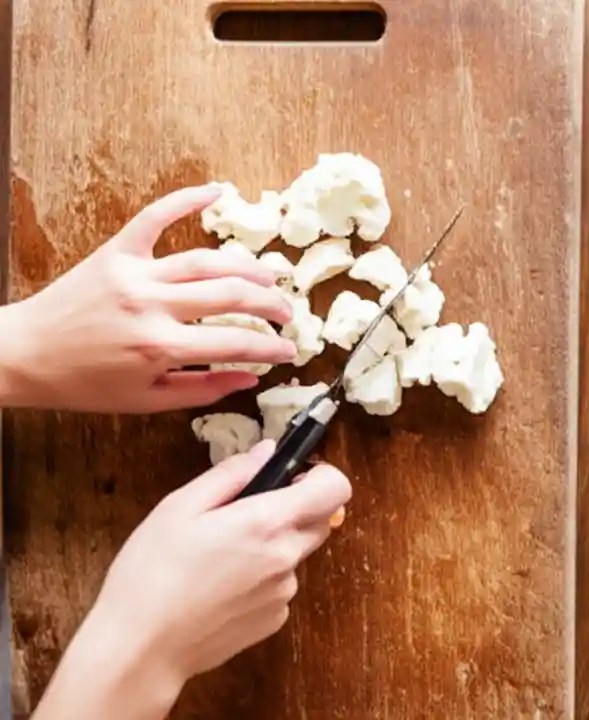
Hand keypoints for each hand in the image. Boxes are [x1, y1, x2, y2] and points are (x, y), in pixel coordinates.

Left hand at [0, 184, 295, 412]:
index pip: (235, 343)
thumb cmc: (81, 383)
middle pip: (231, 295)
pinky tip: (217, 191)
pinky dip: (186, 199)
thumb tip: (248, 379)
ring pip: (207, 261)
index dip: (270, 348)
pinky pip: (155, 218)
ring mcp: (134, 274)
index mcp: (159, 346)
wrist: (22, 355)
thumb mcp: (146, 401)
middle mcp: (151, 305)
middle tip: (286, 312)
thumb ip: (202, 390)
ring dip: (246, 268)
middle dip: (269, 304)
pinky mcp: (116, 253)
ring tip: (268, 278)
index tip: (288, 350)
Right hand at [34, 443, 350, 718]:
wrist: (141, 648)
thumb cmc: (152, 574)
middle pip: (319, 521)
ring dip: (271, 548)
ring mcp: (283, 593)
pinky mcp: (274, 619)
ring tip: (217, 559)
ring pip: (294, 555)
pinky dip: (259, 580)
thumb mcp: (179, 507)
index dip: (320, 477)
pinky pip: (278, 587)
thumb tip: (266, 453)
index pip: (335, 489)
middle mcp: (286, 557)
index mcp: (267, 523)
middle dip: (293, 510)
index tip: (292, 477)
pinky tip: (217, 588)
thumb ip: (230, 475)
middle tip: (244, 514)